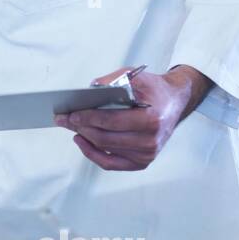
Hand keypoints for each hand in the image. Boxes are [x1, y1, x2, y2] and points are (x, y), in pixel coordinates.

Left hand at [53, 65, 211, 171]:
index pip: (111, 122)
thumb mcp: (135, 76)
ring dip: (84, 138)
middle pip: (105, 138)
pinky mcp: (142, 162)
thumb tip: (88, 91)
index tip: (70, 113)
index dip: (87, 118)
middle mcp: (150, 141)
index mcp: (151, 119)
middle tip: (64, 119)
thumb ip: (112, 81)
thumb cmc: (154, 89)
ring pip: (105, 150)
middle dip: (80, 127)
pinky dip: (93, 154)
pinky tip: (82, 141)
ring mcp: (147, 154)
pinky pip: (111, 163)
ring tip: (71, 127)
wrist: (174, 101)